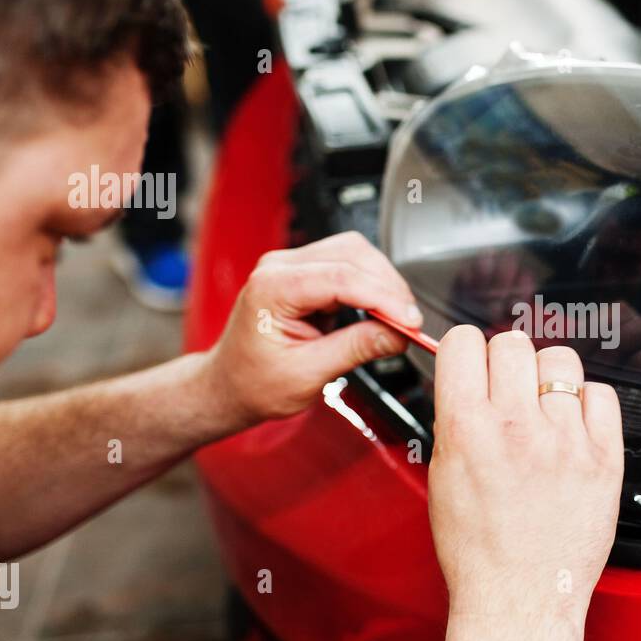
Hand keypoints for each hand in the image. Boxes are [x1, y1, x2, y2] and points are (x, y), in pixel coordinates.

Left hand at [204, 232, 421, 427]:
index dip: (384, 298)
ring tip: (397, 319)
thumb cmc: (254, 383)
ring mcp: (292, 266)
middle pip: (352, 255)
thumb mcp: (309, 374)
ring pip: (355, 254)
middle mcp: (280, 267)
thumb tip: (398, 334)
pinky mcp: (306, 274)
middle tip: (409, 323)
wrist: (230, 386)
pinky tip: (380, 312)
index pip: (341, 278)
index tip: (410, 321)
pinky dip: (371, 286)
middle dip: (388, 287)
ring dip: (382, 284)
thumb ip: (356, 348)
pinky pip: (349, 266)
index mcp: (272, 287)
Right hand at [427, 327, 623, 626]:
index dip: (467, 350)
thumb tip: (470, 381)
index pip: (465, 343)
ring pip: (560, 361)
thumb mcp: (443, 477)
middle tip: (509, 390)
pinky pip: (601, 395)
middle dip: (507, 362)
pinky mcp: (604, 458)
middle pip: (513, 343)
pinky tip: (574, 427)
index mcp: (466, 430)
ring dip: (548, 378)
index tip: (473, 363)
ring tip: (544, 408)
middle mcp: (517, 427)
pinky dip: (587, 404)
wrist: (520, 600)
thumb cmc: (478, 550)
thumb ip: (457, 422)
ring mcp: (566, 440)